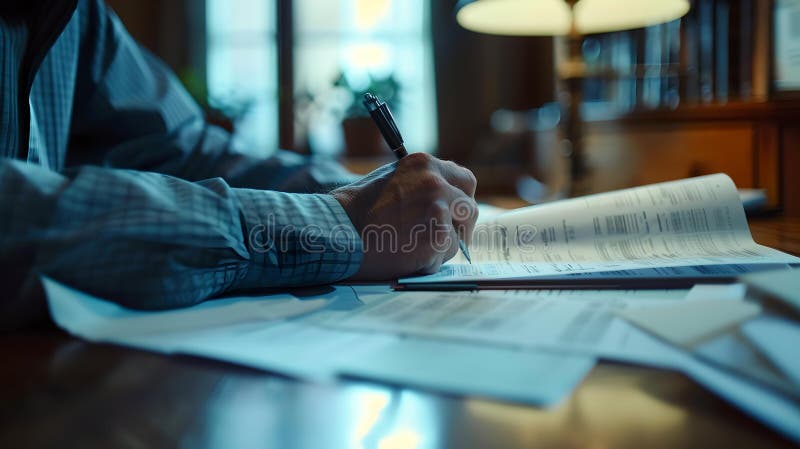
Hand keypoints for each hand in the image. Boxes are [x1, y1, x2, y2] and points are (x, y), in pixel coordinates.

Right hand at [331, 153, 477, 279]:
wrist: (335, 230)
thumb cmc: (353, 211)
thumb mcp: (390, 180)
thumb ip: (418, 186)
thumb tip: (439, 202)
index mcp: (425, 165)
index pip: (464, 180)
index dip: (460, 200)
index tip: (453, 214)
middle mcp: (436, 183)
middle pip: (469, 208)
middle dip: (460, 226)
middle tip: (441, 239)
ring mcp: (439, 210)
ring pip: (459, 236)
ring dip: (442, 247)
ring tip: (412, 250)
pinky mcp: (438, 237)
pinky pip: (444, 257)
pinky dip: (427, 263)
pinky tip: (404, 259)